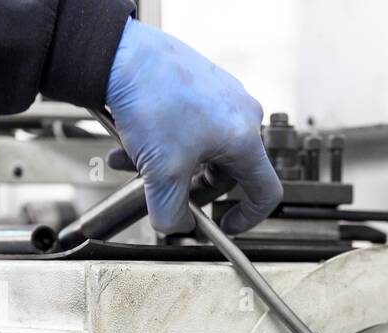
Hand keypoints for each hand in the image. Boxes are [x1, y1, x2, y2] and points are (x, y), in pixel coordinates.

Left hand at [106, 18, 281, 234]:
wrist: (122, 53)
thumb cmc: (151, 99)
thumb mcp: (161, 173)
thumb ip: (171, 212)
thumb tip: (175, 225)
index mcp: (245, 140)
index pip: (265, 192)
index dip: (247, 218)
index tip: (224, 225)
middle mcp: (242, 115)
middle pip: (226, 172)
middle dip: (191, 188)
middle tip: (166, 194)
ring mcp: (223, 96)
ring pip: (202, 148)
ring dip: (170, 165)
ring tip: (136, 166)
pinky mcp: (202, 84)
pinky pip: (190, 125)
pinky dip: (165, 141)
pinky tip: (133, 144)